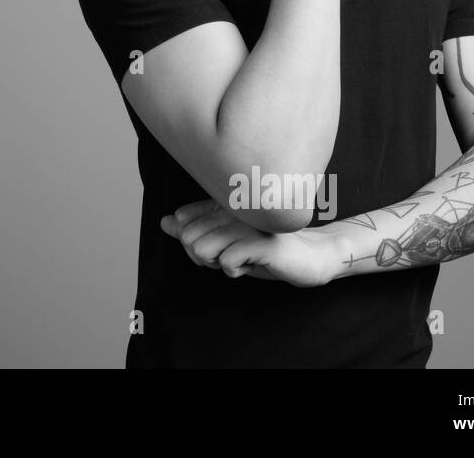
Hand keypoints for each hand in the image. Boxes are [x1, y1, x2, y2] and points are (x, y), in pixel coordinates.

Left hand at [160, 199, 340, 287]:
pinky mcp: (260, 239)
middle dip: (205, 257)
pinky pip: (226, 262)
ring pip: (201, 248)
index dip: (194, 243)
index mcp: (222, 202)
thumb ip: (195, 231)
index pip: (183, 221)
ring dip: (219, 264)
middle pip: (188, 238)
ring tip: (241, 258)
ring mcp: (245, 221)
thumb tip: (165, 221)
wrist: (308, 257)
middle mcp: (232, 206)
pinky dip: (236, 271)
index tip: (219, 246)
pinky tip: (253, 263)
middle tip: (231, 256)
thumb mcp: (225, 243)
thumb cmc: (264, 250)